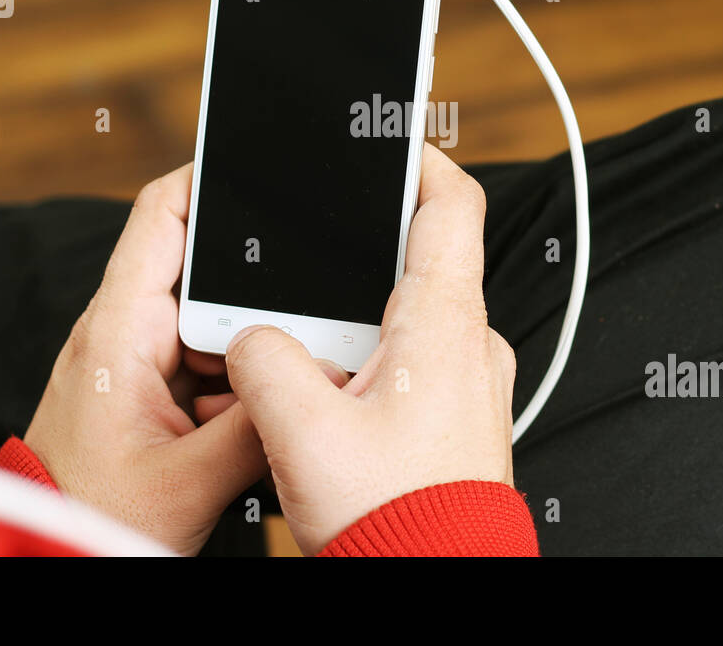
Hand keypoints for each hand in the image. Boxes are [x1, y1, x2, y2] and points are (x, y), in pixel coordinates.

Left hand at [24, 164, 267, 554]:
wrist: (47, 559)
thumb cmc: (89, 520)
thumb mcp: (189, 480)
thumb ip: (258, 424)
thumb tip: (321, 382)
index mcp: (120, 329)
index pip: (161, 214)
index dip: (209, 177)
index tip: (262, 166)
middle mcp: (124, 330)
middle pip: (206, 271)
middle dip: (254, 299)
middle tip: (293, 333)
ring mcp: (136, 358)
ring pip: (214, 323)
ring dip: (245, 354)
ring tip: (242, 409)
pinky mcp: (146, 387)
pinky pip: (206, 363)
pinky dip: (231, 386)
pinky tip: (233, 427)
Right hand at [225, 144, 516, 554]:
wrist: (436, 584)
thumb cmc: (394, 520)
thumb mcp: (300, 431)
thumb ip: (265, 360)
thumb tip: (251, 337)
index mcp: (444, 322)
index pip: (452, 203)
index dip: (420, 158)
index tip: (387, 138)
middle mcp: (470, 343)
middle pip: (424, 255)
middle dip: (361, 249)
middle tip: (310, 259)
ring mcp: (470, 381)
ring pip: (412, 314)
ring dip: (358, 316)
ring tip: (307, 350)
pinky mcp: (457, 416)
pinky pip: (415, 360)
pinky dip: (372, 356)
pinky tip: (331, 395)